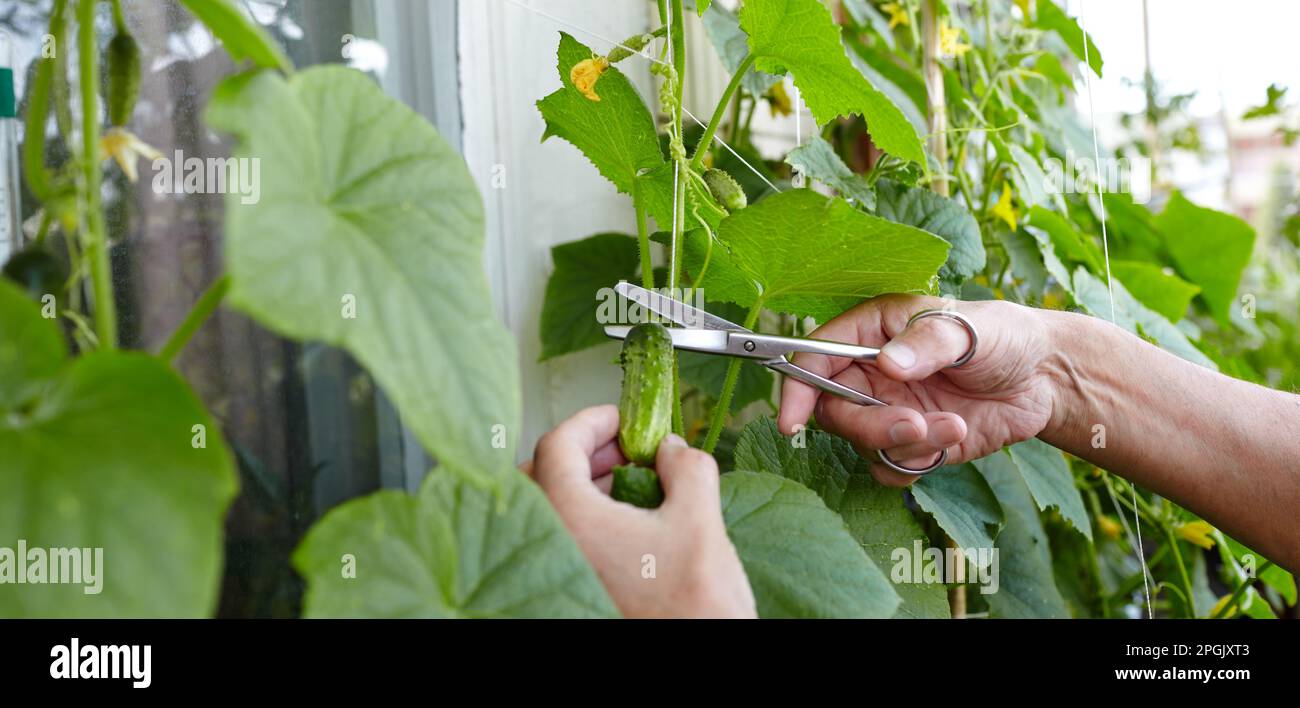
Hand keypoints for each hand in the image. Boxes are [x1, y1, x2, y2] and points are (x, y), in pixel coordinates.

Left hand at [525, 405, 756, 617]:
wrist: (697, 657)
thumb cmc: (691, 607)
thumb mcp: (701, 519)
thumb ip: (686, 467)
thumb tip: (673, 449)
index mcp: (567, 517)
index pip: (558, 444)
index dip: (592, 421)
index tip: (621, 417)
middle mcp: (546, 544)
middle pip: (541, 475)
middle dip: (583, 453)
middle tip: (623, 447)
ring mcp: (554, 572)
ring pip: (547, 511)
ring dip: (584, 487)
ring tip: (631, 483)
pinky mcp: (566, 592)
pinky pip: (559, 542)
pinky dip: (584, 521)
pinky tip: (626, 523)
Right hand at [778, 295, 1060, 486]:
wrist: (1045, 380)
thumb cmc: (1004, 336)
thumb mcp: (969, 329)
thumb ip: (926, 344)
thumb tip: (886, 363)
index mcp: (872, 331)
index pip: (815, 356)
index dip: (797, 386)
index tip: (793, 419)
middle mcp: (871, 372)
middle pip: (834, 409)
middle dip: (868, 425)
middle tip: (913, 425)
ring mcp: (889, 409)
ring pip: (863, 443)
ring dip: (905, 444)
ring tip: (954, 426)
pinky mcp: (911, 442)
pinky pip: (889, 467)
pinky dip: (916, 462)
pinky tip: (953, 439)